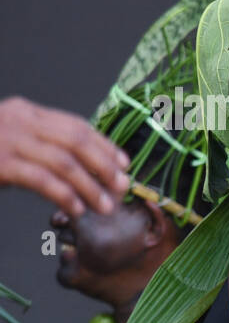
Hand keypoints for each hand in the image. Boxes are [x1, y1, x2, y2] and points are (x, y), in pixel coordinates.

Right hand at [0, 96, 129, 215]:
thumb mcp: (14, 140)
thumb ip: (43, 145)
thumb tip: (86, 167)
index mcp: (27, 112)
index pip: (77, 126)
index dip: (105, 146)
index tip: (123, 166)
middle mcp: (19, 120)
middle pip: (76, 141)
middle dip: (104, 166)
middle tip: (121, 188)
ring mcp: (8, 140)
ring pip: (64, 163)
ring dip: (90, 187)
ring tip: (104, 206)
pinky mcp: (0, 162)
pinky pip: (42, 180)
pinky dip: (64, 195)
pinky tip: (75, 209)